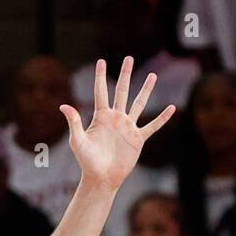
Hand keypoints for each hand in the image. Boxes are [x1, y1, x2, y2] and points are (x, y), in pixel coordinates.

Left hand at [64, 57, 175, 191]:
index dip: (101, 76)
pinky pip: (152, 125)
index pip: (101, 92)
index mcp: (101, 117)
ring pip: (139, 103)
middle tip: (129, 57)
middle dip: (125, 74)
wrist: (101, 178)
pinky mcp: (138, 139)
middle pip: (122, 91)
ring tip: (153, 75)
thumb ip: (74, 122)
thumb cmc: (87, 161)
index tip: (102, 61)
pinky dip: (162, 118)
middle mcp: (116, 118)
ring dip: (146, 89)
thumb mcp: (78, 141)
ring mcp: (128, 127)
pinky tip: (172, 108)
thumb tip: (63, 106)